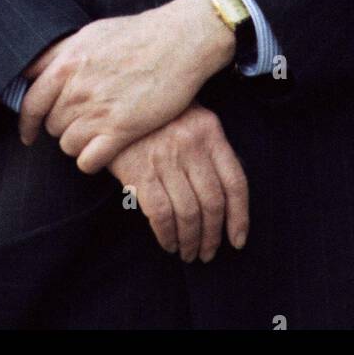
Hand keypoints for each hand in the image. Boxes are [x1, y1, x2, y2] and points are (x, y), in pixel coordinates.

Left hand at [18, 0, 235, 172]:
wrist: (180, 40)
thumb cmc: (138, 34)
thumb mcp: (91, 33)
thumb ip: (61, 52)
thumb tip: (35, 68)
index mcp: (66, 63)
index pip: (30, 103)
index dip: (27, 122)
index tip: (29, 133)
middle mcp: (77, 88)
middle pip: (52, 125)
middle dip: (62, 127)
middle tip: (81, 123)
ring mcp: (98, 110)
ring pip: (68, 145)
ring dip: (78, 143)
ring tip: (96, 134)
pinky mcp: (122, 129)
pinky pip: (88, 160)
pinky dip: (91, 160)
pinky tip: (103, 152)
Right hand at [108, 101, 248, 262]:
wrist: (114, 101)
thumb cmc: (158, 115)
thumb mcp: (191, 119)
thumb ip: (211, 150)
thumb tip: (229, 198)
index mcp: (210, 130)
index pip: (235, 182)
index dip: (240, 217)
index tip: (237, 240)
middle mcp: (191, 144)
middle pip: (212, 203)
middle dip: (212, 236)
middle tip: (208, 253)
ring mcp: (165, 157)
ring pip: (188, 213)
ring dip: (191, 241)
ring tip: (189, 253)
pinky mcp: (139, 170)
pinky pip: (161, 214)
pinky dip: (167, 235)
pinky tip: (168, 243)